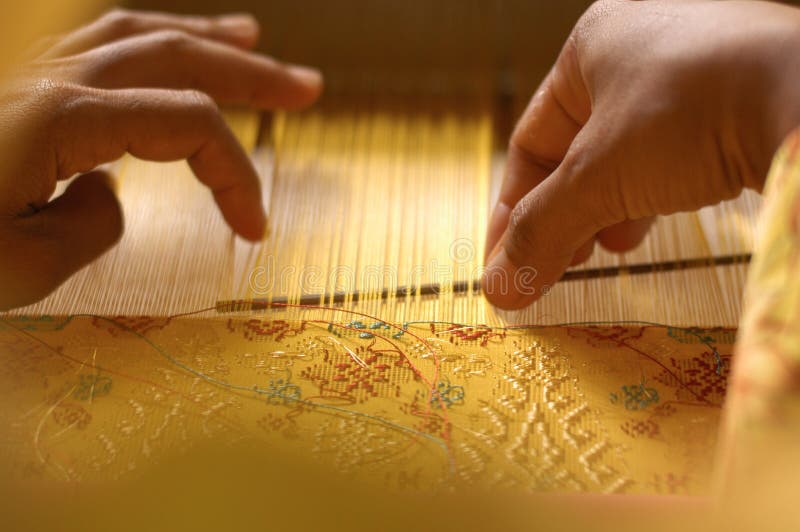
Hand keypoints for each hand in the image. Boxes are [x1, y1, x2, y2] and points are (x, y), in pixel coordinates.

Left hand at [0, 9, 321, 309]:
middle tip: (305, 85)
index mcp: (59, 116)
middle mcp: (47, 78)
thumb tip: (109, 192)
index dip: (236, 171)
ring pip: (132, 35)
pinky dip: (142, 40)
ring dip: (200, 38)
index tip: (253, 228)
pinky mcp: (8, 83)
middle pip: (174, 58)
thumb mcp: (18, 268)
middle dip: (249, 72)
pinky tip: (156, 48)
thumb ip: (90, 229)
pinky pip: (92, 42)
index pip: (187, 124)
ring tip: (246, 37)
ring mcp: (22, 71)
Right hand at [482, 0, 799, 309]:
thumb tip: (498, 290)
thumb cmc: (692, 114)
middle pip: (576, 151)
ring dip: (604, 209)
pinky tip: (652, 220)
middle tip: (554, 265)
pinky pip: (672, 149)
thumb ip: (540, 233)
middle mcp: (640, 44)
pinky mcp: (737, 94)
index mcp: (592, 45)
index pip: (531, 141)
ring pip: (624, 152)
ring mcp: (694, 66)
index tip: (504, 265)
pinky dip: (651, 191)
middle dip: (561, 214)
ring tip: (603, 250)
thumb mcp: (599, 178)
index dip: (510, 210)